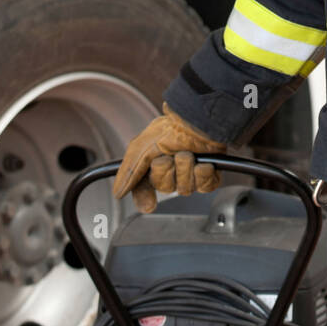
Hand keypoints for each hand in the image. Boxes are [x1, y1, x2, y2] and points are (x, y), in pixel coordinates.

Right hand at [111, 102, 226, 213]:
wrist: (198, 121)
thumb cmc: (172, 128)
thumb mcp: (141, 147)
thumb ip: (129, 171)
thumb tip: (118, 192)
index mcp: (153, 164)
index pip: (144, 188)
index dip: (145, 197)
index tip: (149, 204)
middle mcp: (172, 170)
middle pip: (166, 188)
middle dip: (167, 172)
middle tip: (169, 156)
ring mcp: (191, 173)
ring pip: (185, 188)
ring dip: (185, 169)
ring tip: (187, 154)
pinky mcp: (209, 175)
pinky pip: (204, 186)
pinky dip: (202, 173)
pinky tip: (202, 162)